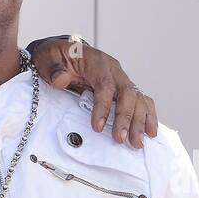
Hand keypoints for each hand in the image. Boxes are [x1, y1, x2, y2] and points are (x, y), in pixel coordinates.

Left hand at [27, 35, 158, 148]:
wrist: (63, 54)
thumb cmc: (56, 58)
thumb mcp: (48, 60)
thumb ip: (54, 69)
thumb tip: (61, 79)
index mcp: (97, 62)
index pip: (105, 85)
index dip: (103, 106)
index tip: (97, 127)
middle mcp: (114, 70)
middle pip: (127, 93)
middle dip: (126, 118)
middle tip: (122, 140)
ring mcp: (120, 78)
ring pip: (137, 98)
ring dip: (140, 121)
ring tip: (137, 142)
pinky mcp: (123, 88)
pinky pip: (140, 100)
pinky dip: (147, 115)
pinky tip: (150, 131)